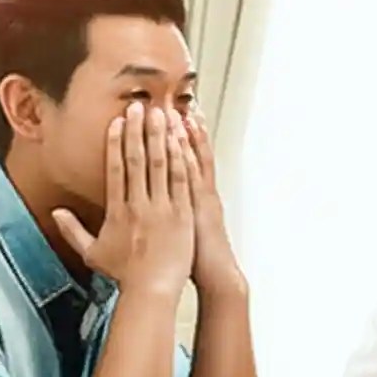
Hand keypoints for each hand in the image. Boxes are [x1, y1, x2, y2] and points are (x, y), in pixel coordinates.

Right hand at [53, 104, 193, 295]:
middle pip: (138, 160)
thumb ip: (73, 229)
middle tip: (140, 107)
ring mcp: (163, 209)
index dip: (116, 143)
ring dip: (162, 138)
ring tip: (164, 114)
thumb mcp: (92, 252)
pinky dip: (183, 160)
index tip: (118, 122)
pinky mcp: (183, 215)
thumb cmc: (125, 274)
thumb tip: (56, 212)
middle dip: (139, 131)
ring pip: (163, 166)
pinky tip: (184, 142)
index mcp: (118, 210)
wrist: (153, 290)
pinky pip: (183, 181)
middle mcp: (140, 205)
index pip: (116, 169)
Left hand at [182, 111, 243, 294]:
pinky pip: (192, 175)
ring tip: (178, 109)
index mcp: (195, 198)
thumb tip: (159, 208)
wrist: (217, 276)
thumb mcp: (184, 234)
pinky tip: (182, 138)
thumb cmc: (198, 260)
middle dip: (181, 127)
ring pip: (192, 159)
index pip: (186, 160)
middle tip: (173, 100)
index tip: (171, 114)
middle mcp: (200, 192)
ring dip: (184, 134)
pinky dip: (188, 154)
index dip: (179, 137)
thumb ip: (174, 217)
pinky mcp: (200, 206)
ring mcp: (201, 198)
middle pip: (190, 153)